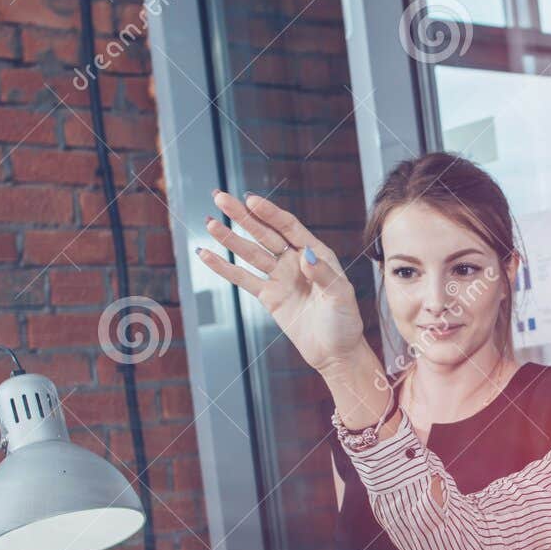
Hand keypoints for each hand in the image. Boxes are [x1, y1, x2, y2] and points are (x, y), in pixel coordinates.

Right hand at [197, 191, 366, 371]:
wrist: (335, 352)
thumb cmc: (344, 322)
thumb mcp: (341, 296)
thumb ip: (324, 274)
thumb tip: (305, 256)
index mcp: (316, 253)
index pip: (288, 227)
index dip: (269, 213)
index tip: (249, 200)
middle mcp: (295, 261)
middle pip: (264, 233)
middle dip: (242, 216)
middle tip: (220, 197)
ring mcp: (280, 277)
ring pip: (250, 252)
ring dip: (229, 238)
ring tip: (209, 222)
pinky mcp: (268, 296)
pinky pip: (243, 278)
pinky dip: (224, 268)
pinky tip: (206, 254)